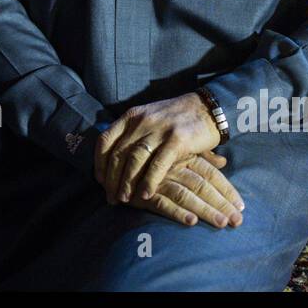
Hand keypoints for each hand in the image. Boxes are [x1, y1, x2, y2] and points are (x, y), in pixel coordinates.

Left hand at [95, 92, 221, 204]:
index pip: (105, 140)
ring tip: (124, 199)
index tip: (100, 181)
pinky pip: (158, 164)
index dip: (99, 163)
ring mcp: (159, 129)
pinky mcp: (177, 139)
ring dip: (126, 182)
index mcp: (131, 116)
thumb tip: (112, 158)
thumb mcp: (148, 118)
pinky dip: (149, 181)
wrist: (207, 108)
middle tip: (111, 197)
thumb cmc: (176, 118)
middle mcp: (142, 121)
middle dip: (111, 178)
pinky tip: (145, 195)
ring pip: (134, 160)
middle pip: (118, 153)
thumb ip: (132, 133)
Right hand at [133, 151, 244, 228]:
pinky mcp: (144, 192)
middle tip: (237, 221)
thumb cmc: (153, 157)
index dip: (227, 190)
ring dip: (205, 210)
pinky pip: (162, 203)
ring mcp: (159, 179)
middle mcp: (173, 166)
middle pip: (202, 185)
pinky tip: (191, 222)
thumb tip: (223, 162)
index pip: (211, 174)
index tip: (241, 207)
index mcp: (183, 156)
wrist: (118, 156)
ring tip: (221, 223)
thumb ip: (201, 157)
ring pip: (186, 195)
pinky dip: (177, 212)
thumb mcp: (178, 152)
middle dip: (221, 204)